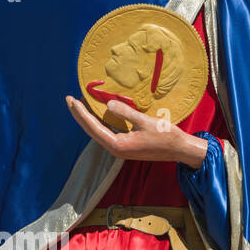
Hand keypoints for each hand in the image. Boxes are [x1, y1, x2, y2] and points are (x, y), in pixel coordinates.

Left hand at [65, 96, 207, 167]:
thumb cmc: (165, 136)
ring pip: (98, 131)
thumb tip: (108, 104)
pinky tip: (97, 113)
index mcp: (118, 145)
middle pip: (92, 130)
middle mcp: (116, 149)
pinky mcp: (126, 145)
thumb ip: (125, 113)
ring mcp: (121, 148)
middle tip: (70, 99)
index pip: (93, 127)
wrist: (180, 150)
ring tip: (80, 104)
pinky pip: (108, 132)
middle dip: (80, 115)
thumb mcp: (145, 121)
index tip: (71, 100)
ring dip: (89, 118)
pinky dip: (100, 121)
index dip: (81, 113)